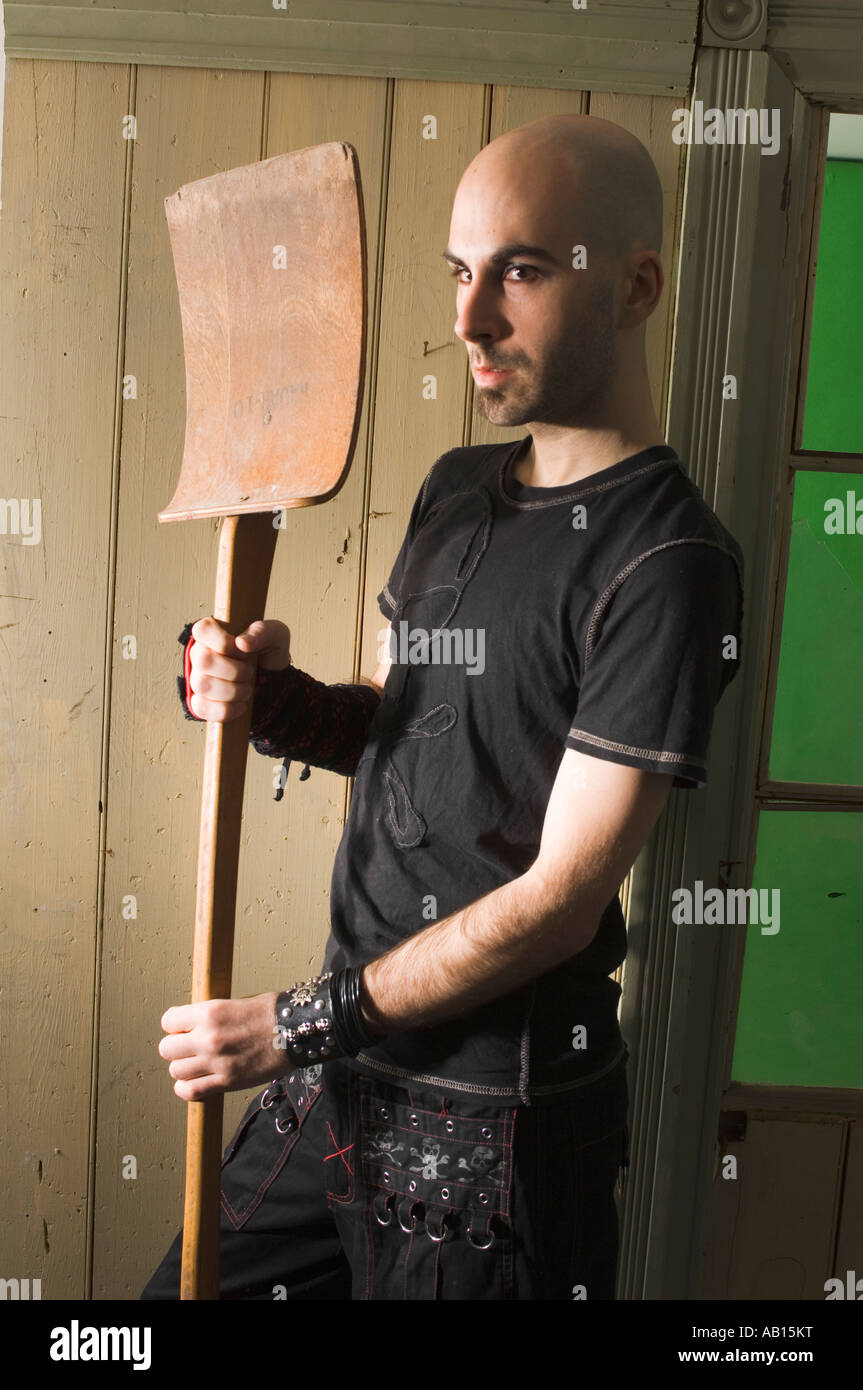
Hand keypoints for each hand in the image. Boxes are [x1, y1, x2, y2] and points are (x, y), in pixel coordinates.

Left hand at [158, 992, 285, 1098]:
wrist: (296, 1031)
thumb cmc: (270, 1013)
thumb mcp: (234, 1003)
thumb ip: (209, 1017)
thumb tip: (191, 1027)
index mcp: (209, 1012)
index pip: (168, 1021)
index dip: (174, 1025)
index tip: (181, 1028)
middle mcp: (208, 1037)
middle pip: (167, 1049)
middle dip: (176, 1048)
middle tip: (188, 1047)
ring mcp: (216, 1062)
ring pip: (176, 1072)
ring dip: (183, 1068)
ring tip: (195, 1065)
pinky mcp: (227, 1082)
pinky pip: (191, 1091)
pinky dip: (188, 1089)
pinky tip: (196, 1082)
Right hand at [187, 616, 291, 721]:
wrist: (273, 681)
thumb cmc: (269, 652)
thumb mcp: (275, 635)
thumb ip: (262, 632)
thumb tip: (242, 642)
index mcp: (213, 632)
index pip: (202, 630)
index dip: (223, 642)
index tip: (242, 651)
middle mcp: (200, 654)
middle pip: (203, 661)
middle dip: (234, 671)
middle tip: (250, 672)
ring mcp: (197, 678)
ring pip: (202, 685)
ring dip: (232, 691)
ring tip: (248, 689)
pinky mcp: (200, 701)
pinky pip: (201, 708)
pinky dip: (225, 710)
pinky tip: (241, 705)